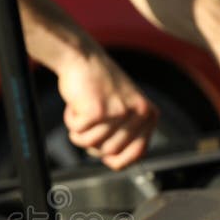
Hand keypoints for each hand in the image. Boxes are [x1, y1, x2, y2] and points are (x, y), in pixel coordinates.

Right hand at [56, 53, 158, 169]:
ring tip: (81, 111)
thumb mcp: (124, 107)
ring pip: (90, 144)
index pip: (137, 154)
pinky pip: (77, 132)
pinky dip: (71, 121)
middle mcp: (137, 113)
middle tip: (87, 125)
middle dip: (93, 143)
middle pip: (109, 151)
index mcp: (148, 114)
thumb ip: (127, 133)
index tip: (105, 157)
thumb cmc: (100, 83)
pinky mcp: (97, 111)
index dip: (117, 160)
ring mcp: (118, 112)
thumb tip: (117, 163)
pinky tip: (75, 104)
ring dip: (79, 132)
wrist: (83, 56)